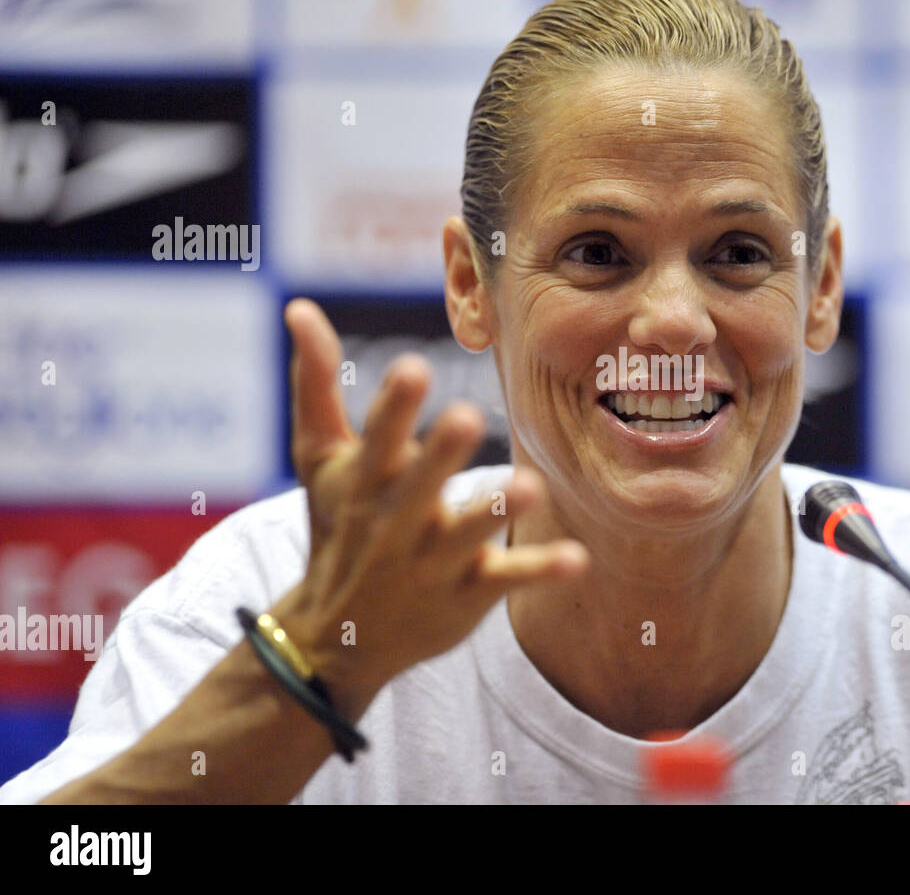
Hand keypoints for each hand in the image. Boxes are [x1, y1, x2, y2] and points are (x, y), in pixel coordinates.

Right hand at [273, 298, 587, 716]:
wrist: (338, 636)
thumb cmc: (339, 525)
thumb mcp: (321, 459)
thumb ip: (316, 383)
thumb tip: (299, 305)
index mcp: (365, 482)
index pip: (378, 440)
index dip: (394, 407)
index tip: (413, 368)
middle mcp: (397, 521)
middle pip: (419, 485)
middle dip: (439, 455)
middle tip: (464, 416)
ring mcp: (433, 561)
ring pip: (467, 534)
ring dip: (495, 511)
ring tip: (530, 486)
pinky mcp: (468, 594)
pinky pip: (507, 579)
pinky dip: (540, 570)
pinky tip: (578, 557)